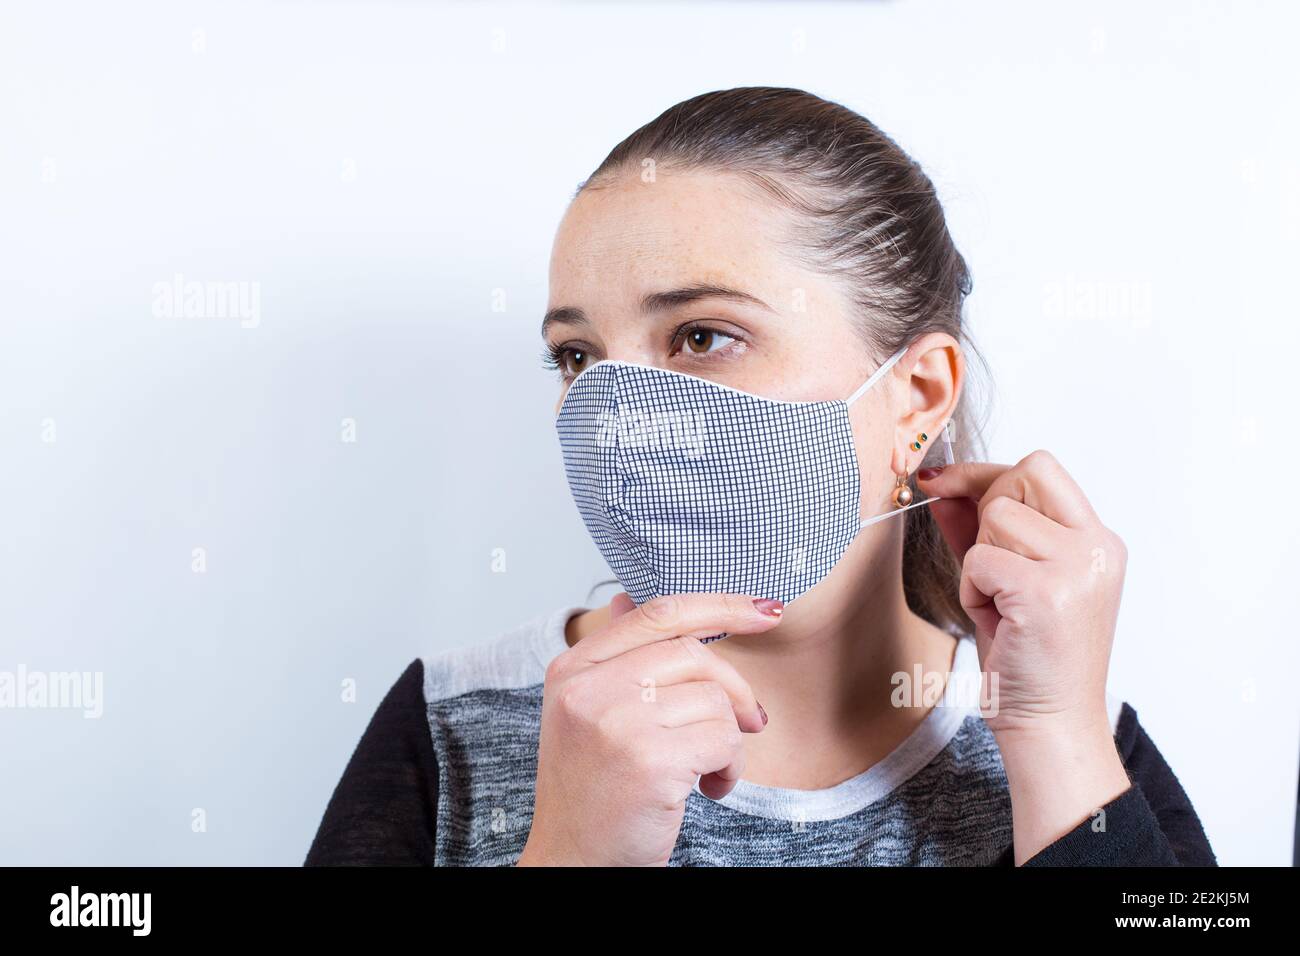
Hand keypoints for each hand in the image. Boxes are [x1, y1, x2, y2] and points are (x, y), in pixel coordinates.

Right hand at [517, 592, 780, 866]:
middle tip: (751, 722)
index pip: (657, 614)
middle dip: (735, 688)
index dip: (719, 606)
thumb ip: (612, 657)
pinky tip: (709, 788)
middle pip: (693, 654)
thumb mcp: (583, 712)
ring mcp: (616, 723)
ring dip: (729, 739)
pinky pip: (723, 740)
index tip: (766, 610)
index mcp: (572, 668)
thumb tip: (624, 596)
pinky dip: (730, 767)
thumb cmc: (590, 792)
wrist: (572, 863)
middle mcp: (588, 688)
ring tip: (709, 770)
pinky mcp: (648, 761)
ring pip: (713, 700)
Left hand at [917, 450, 1132, 861]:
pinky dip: (973, 589)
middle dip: (984, 514)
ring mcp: (1078, 567)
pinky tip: (997, 620)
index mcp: (1098, 540)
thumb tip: (941, 485)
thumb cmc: (1029, 659)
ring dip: (979, 560)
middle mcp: (1098, 547)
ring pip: (995, 516)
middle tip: (993, 571)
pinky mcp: (1048, 592)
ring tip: (1000, 603)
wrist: (1050, 724)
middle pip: (1020, 477)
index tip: (943, 483)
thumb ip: (976, 529)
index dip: (986, 473)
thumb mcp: (1004, 581)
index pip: (1040, 467)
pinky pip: (979, 559)